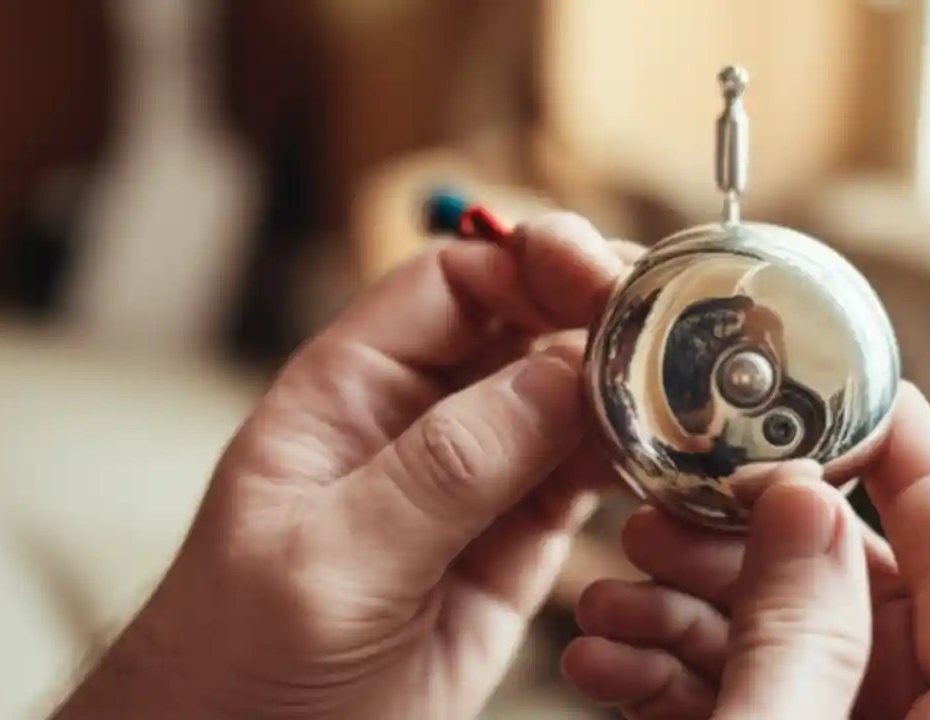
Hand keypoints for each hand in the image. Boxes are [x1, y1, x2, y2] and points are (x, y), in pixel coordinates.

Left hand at [55, 214, 639, 718]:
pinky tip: (667, 457)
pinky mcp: (518, 536)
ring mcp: (476, 475)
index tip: (602, 279)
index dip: (532, 261)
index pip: (454, 280)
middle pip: (526, 322)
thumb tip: (557, 377)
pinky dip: (635, 459)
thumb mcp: (332, 559)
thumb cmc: (243, 656)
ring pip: (570, 395)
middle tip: (669, 325)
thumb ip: (444, 469)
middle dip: (599, 311)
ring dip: (630, 385)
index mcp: (352, 387)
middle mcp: (420, 416)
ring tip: (686, 390)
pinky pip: (588, 473)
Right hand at [562, 385, 929, 717]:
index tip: (856, 383)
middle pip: (851, 591)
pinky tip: (603, 658)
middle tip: (664, 508)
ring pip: (780, 643)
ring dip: (681, 614)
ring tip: (608, 597)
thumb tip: (801, 502)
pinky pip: (742, 699)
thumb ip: (800, 638)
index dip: (916, 457)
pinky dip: (669, 677)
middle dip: (737, 546)